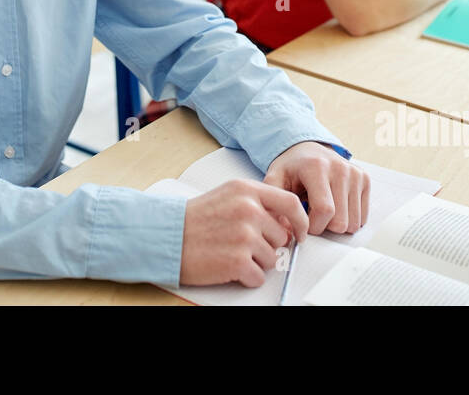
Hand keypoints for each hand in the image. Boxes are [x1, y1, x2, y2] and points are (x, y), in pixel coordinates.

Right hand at [180, 179, 307, 286]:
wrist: (167, 237)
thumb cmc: (194, 219)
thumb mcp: (228, 196)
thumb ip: (257, 202)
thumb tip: (284, 221)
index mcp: (247, 191)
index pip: (291, 203)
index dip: (301, 221)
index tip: (301, 232)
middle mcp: (249, 210)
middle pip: (282, 236)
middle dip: (268, 245)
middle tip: (244, 244)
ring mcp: (244, 236)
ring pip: (272, 258)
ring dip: (255, 261)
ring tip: (231, 252)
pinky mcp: (238, 261)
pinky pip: (258, 276)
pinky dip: (246, 277)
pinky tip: (227, 265)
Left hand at [264, 140, 369, 235]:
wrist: (308, 150)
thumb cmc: (292, 167)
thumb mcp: (275, 179)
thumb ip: (276, 203)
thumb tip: (285, 230)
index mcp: (317, 167)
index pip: (325, 210)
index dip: (314, 226)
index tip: (304, 223)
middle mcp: (340, 168)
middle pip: (340, 221)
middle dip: (324, 227)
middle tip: (313, 217)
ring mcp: (355, 174)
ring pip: (353, 222)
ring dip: (337, 224)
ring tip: (323, 210)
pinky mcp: (365, 180)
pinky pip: (362, 217)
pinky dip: (348, 218)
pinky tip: (336, 206)